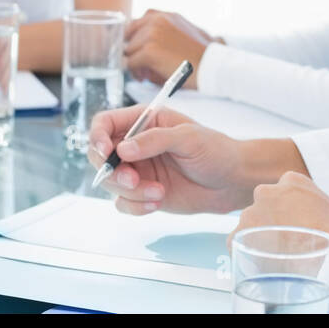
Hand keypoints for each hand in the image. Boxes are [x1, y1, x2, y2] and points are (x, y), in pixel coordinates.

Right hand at [86, 103, 249, 214]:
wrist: (231, 181)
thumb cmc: (215, 150)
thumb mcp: (188, 138)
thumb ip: (155, 140)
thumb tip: (122, 149)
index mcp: (144, 121)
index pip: (105, 123)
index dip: (97, 136)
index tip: (105, 151)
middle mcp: (135, 145)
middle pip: (100, 156)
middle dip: (112, 172)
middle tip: (133, 181)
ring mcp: (137, 170)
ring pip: (110, 183)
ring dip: (130, 192)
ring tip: (159, 193)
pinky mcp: (142, 193)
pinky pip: (122, 203)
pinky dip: (135, 206)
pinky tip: (158, 202)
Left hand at [124, 9, 221, 89]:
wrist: (212, 66)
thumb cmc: (204, 55)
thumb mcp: (188, 32)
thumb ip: (168, 30)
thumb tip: (152, 41)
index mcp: (166, 16)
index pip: (137, 22)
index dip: (136, 37)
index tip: (138, 49)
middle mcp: (157, 20)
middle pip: (129, 36)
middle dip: (134, 50)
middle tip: (142, 65)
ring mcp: (151, 34)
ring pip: (128, 51)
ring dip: (135, 63)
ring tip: (145, 73)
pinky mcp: (148, 51)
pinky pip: (130, 64)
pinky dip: (136, 72)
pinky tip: (145, 77)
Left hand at [232, 172, 328, 271]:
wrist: (325, 258)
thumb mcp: (328, 209)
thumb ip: (311, 205)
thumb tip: (311, 219)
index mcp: (292, 181)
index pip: (283, 191)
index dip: (287, 210)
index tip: (292, 224)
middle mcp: (267, 192)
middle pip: (263, 206)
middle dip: (269, 222)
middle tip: (282, 242)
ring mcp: (251, 212)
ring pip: (249, 225)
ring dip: (256, 238)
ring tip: (274, 257)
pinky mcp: (239, 234)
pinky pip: (236, 243)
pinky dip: (245, 253)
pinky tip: (261, 264)